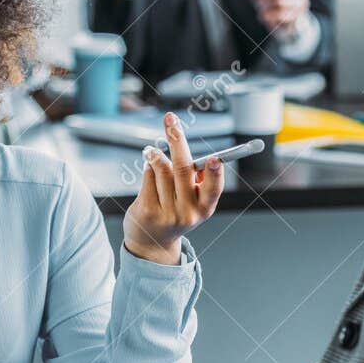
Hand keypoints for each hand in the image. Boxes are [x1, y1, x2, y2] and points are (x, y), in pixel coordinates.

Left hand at [123, 111, 223, 264]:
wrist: (152, 242)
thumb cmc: (175, 211)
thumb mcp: (192, 201)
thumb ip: (195, 179)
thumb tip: (189, 149)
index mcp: (205, 208)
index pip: (214, 188)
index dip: (215, 173)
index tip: (214, 158)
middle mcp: (189, 213)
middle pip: (183, 169)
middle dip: (177, 140)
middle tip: (171, 120)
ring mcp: (168, 213)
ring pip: (162, 169)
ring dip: (155, 155)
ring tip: (151, 151)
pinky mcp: (148, 211)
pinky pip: (148, 177)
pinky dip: (148, 167)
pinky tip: (148, 167)